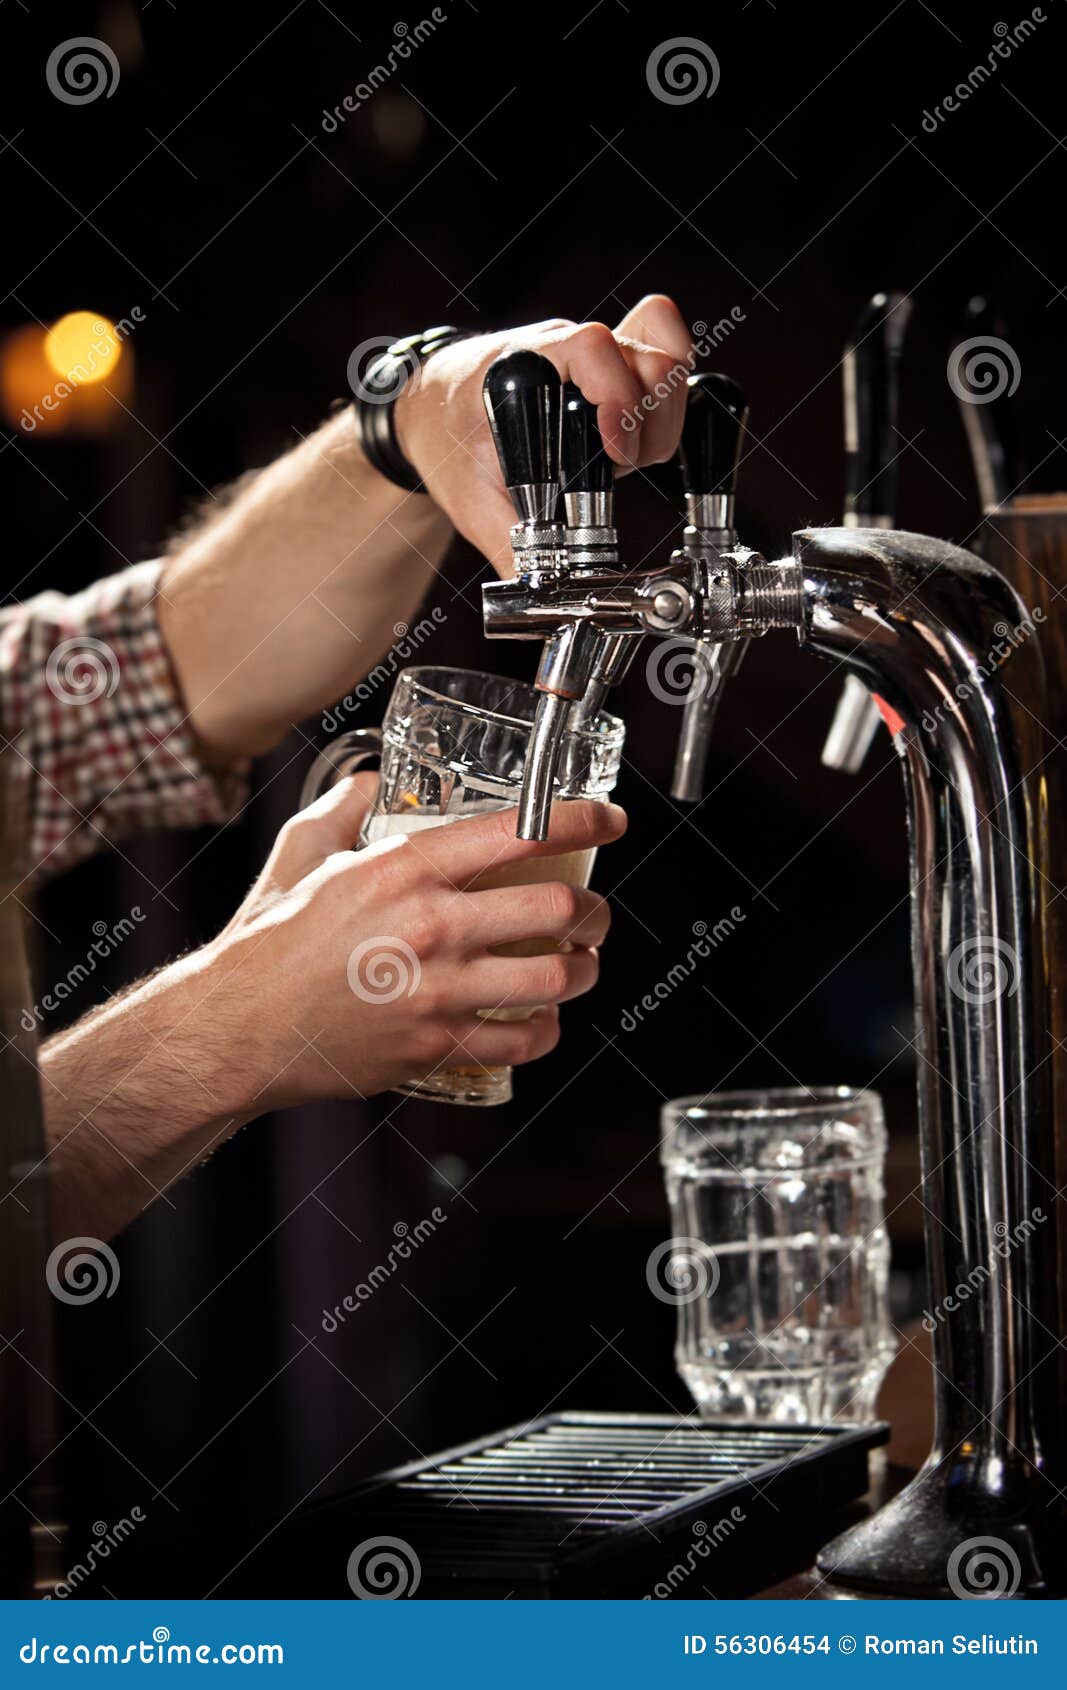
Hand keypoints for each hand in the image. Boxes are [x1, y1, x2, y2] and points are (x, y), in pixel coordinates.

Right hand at [209, 778, 626, 1107]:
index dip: (583, 820)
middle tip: (593, 913)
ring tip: (579, 965)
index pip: (521, 831)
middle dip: (594, 910)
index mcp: (406, 868)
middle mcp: (432, 926)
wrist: (238, 1026)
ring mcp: (439, 991)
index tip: (608, 821)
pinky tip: (540, 1020)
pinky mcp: (436, 1046)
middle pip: (558, 907)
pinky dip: (546, 1031)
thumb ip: (346, 805)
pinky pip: (524, 1041)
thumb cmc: (269, 942)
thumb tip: (377, 778)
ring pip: (556, 977)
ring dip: (583, 970)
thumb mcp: (303, 852)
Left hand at [394, 295, 692, 572]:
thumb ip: (506, 545)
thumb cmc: (445, 437)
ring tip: (627, 458)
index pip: (592, 347)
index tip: (615, 455)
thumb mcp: (467, 495)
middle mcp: (566, 345)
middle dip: (650, 425)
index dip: (617, 399)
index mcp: (524, 364)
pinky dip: (670, 398)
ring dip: (664, 417)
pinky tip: (643, 435)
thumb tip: (535, 594)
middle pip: (648, 357)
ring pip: (666, 359)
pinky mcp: (613, 362)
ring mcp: (595, 349)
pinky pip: (666, 355)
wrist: (432, 407)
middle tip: (618, 468)